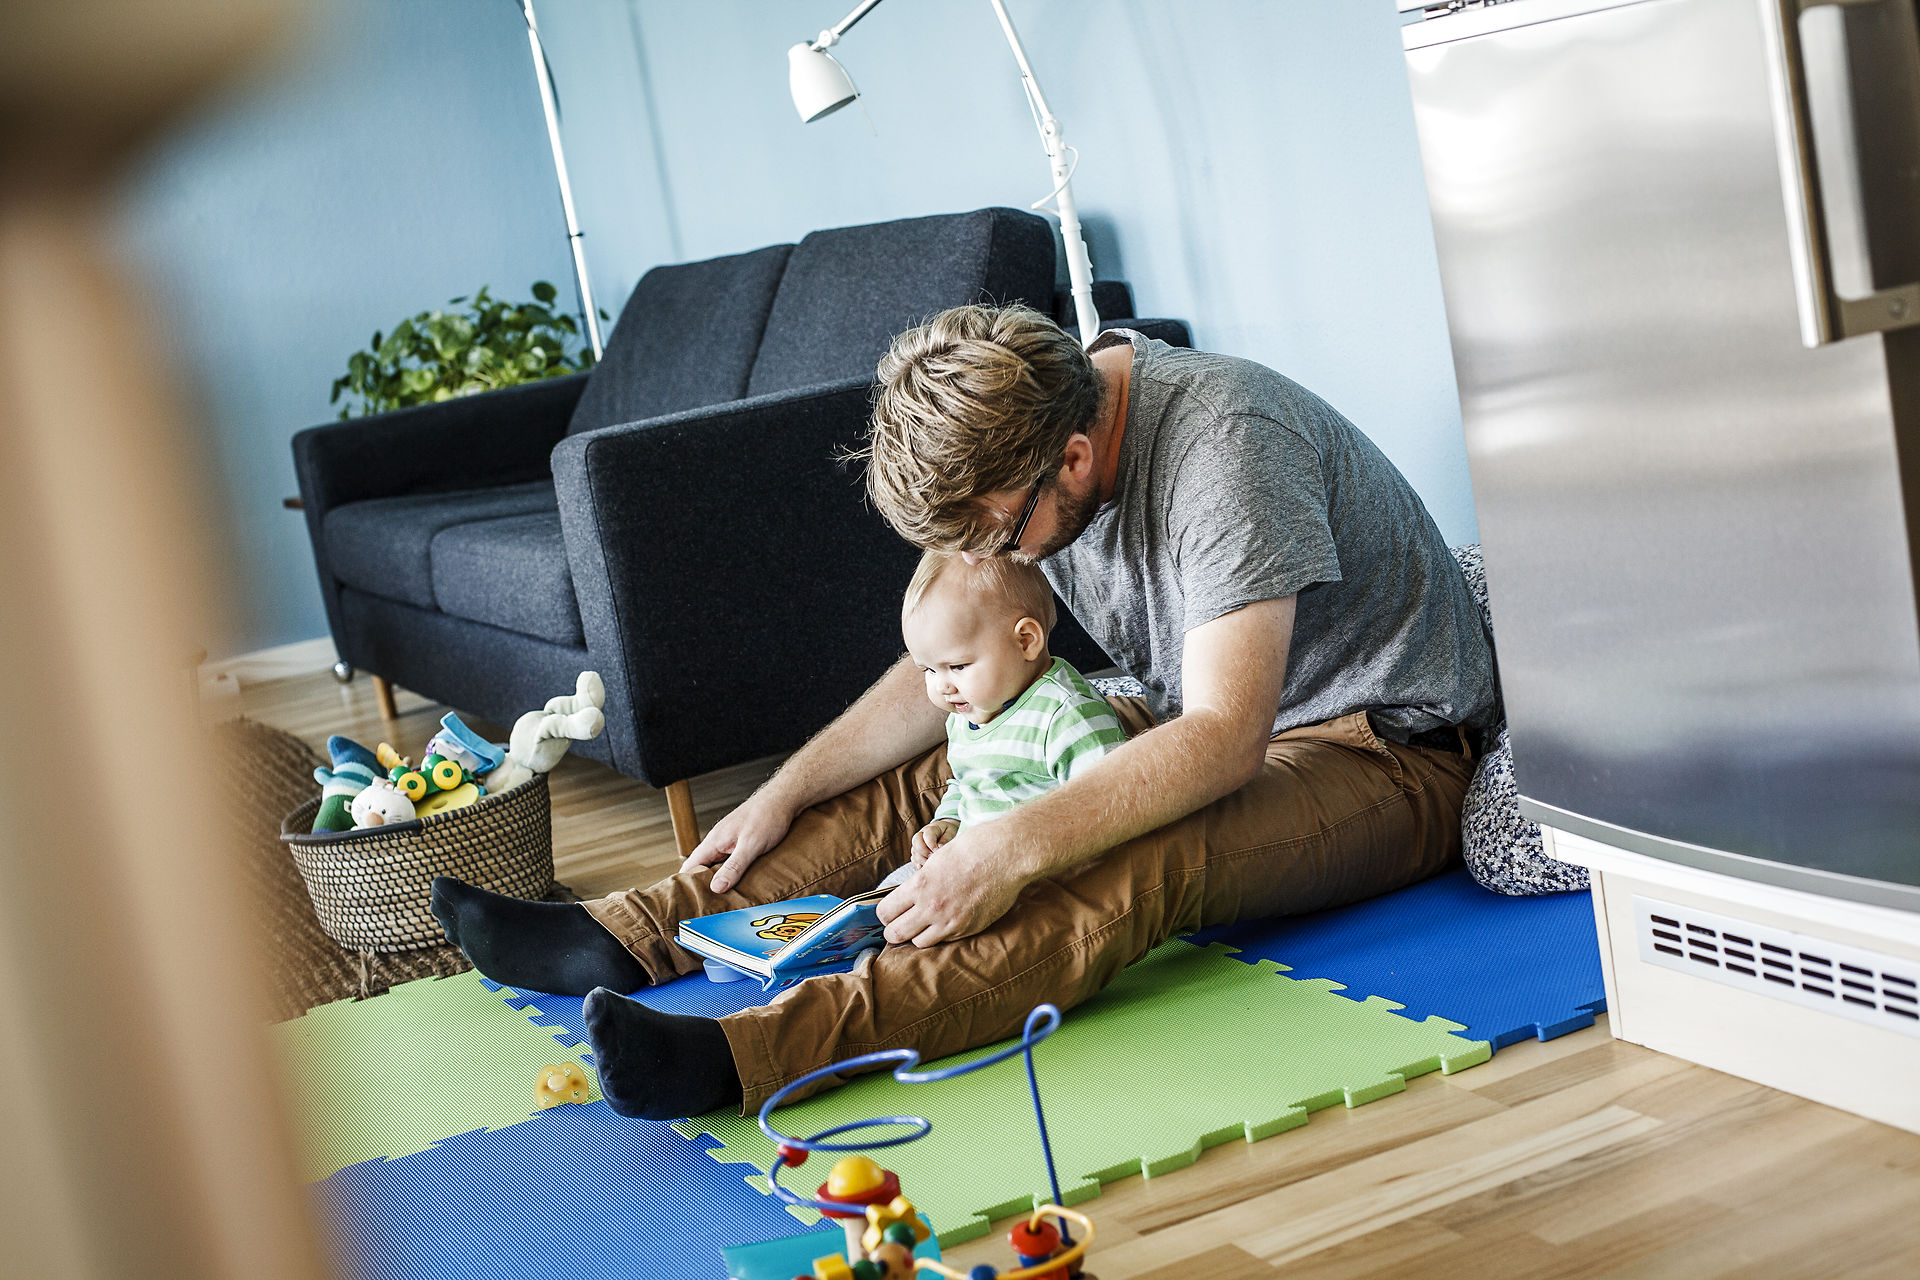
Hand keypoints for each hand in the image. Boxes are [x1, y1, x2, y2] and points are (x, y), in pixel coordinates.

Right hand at [681, 786, 799, 893]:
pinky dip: (732, 873)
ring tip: (726, 900)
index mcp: (714, 842)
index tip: (692, 903)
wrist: (783, 799)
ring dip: (721, 881)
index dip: (687, 885)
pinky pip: (729, 862)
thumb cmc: (767, 817)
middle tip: (710, 908)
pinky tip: (740, 884)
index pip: (689, 867)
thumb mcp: (751, 845)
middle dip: (705, 887)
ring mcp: (728, 842)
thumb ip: (733, 867)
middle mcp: (717, 842)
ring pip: (716, 866)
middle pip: (702, 869)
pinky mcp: (739, 843)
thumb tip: (716, 888)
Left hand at [877, 825, 1026, 947]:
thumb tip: (911, 896)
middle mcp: (932, 907)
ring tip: (924, 925)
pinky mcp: (969, 929)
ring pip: (919, 943)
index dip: (886, 913)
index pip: (885, 912)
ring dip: (918, 935)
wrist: (1007, 855)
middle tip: (900, 925)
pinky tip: (947, 921)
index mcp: (919, 886)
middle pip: (896, 934)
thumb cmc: (973, 848)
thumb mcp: (936, 860)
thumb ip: (921, 882)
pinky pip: (945, 941)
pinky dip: (942, 934)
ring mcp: (951, 921)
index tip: (891, 911)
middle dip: (894, 930)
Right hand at [909, 819, 958, 867]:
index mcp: (931, 828)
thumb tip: (939, 848)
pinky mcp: (916, 853)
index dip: (931, 844)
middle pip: (916, 842)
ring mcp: (917, 845)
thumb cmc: (948, 833)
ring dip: (922, 860)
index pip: (927, 835)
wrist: (945, 834)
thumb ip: (945, 839)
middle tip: (933, 858)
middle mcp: (921, 835)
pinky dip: (919, 865)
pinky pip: (914, 860)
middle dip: (924, 852)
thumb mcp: (950, 833)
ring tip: (931, 865)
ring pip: (914, 853)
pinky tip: (925, 868)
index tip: (937, 851)